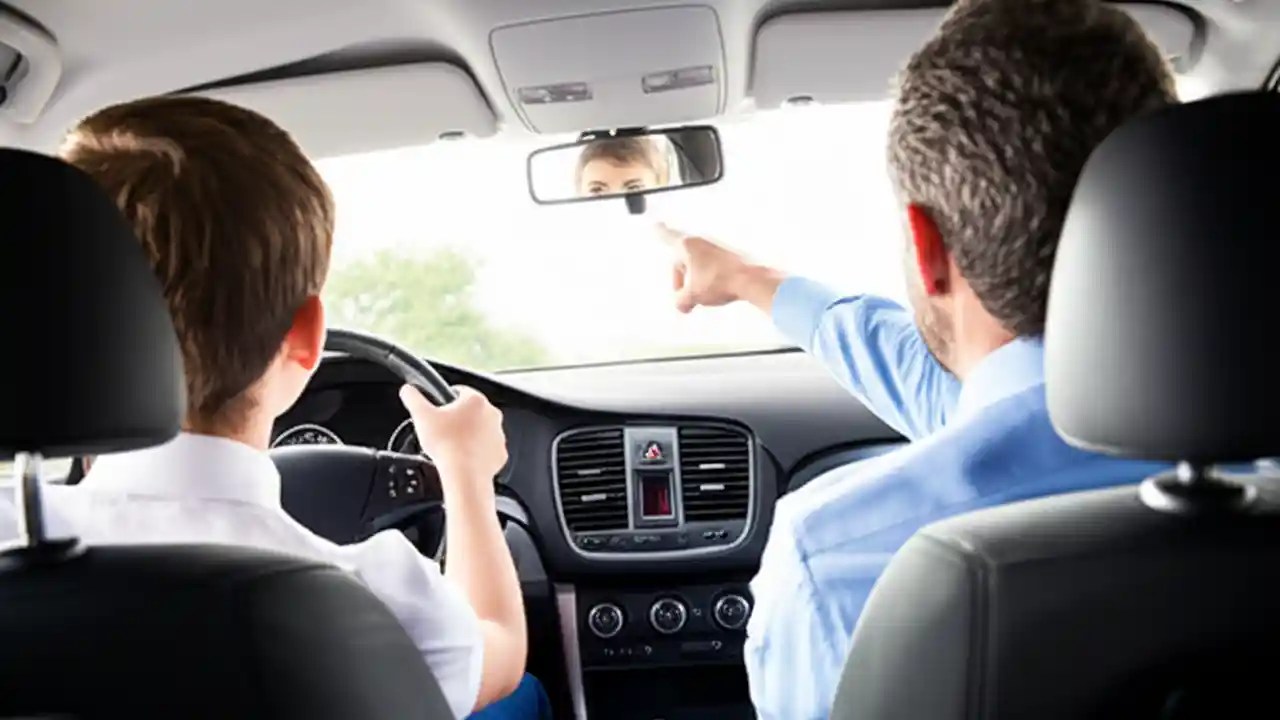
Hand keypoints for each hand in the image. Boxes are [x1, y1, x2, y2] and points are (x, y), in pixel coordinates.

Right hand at [398, 385, 507, 495]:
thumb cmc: (447, 446)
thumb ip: (413, 398)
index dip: (445, 402)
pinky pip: (486, 448)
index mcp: (475, 400)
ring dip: (468, 435)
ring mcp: (498, 434)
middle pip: (470, 412)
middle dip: (457, 420)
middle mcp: (491, 414)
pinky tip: (463, 457)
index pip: (459, 392)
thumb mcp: (422, 416)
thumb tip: (408, 390)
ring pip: (480, 430)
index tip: (438, 413)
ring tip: (452, 446)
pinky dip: (476, 452)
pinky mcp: (499, 452)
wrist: (464, 475)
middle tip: (442, 431)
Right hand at [658, 223, 783, 313]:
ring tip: (707, 296)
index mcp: (686, 246)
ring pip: (698, 268)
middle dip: (684, 282)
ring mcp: (715, 248)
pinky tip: (718, 291)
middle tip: (689, 299)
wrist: (750, 280)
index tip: (654, 222)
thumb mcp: (692, 296)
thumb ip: (680, 301)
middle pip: (682, 263)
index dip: (659, 231)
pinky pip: (712, 270)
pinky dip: (712, 281)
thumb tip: (681, 305)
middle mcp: (700, 242)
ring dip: (698, 283)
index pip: (666, 237)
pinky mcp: (728, 256)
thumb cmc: (720, 282)